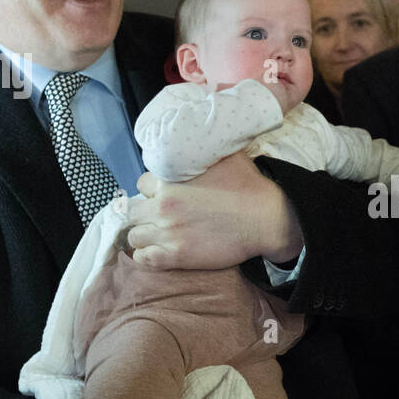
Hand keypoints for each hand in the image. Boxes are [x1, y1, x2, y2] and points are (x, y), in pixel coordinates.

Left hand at [124, 152, 303, 269]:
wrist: (266, 219)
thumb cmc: (248, 186)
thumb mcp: (224, 155)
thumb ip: (201, 151)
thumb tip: (197, 139)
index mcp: (170, 179)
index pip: (141, 184)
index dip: (152, 191)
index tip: (163, 196)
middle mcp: (163, 205)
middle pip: (132, 211)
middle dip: (143, 214)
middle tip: (158, 218)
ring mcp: (169, 232)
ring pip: (134, 236)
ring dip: (144, 236)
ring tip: (157, 237)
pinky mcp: (177, 255)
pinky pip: (144, 259)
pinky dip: (146, 257)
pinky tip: (157, 253)